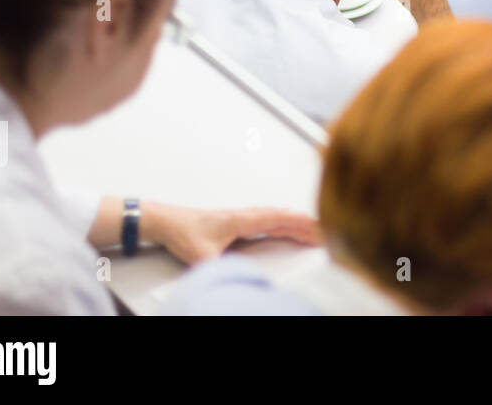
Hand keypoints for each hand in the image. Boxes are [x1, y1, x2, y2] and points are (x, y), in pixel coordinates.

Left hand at [145, 203, 320, 264]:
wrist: (166, 221)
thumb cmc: (183, 232)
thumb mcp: (201, 256)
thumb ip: (220, 266)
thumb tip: (235, 277)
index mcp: (242, 220)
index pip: (279, 220)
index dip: (300, 225)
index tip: (319, 229)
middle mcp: (245, 215)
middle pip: (282, 217)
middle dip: (305, 224)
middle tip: (325, 231)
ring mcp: (242, 216)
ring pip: (276, 215)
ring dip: (294, 221)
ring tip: (311, 227)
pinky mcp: (236, 220)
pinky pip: (267, 218)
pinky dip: (282, 220)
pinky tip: (284, 224)